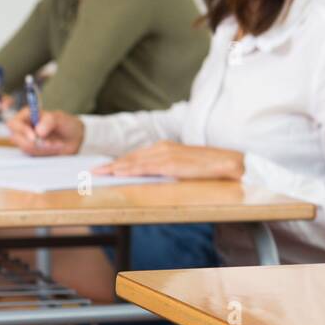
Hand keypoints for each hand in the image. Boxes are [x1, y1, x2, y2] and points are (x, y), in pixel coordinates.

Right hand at [8, 107, 83, 155]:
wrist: (75, 138)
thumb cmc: (67, 124)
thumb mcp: (61, 118)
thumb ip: (50, 121)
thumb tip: (38, 131)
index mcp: (27, 116)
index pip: (14, 123)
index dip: (21, 130)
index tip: (34, 137)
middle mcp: (23, 128)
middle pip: (16, 138)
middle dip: (35, 143)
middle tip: (50, 143)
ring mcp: (26, 141)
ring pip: (27, 148)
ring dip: (45, 148)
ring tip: (58, 143)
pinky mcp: (32, 152)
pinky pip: (35, 156)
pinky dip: (47, 153)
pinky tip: (56, 147)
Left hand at [93, 140, 244, 180]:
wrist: (232, 164)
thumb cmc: (211, 168)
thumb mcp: (185, 167)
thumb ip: (168, 169)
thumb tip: (153, 177)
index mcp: (166, 148)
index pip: (137, 156)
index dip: (118, 162)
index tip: (102, 168)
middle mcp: (164, 148)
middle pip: (132, 157)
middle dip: (111, 165)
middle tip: (91, 172)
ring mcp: (167, 154)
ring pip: (135, 161)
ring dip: (115, 167)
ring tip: (98, 173)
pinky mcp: (172, 164)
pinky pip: (146, 167)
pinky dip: (130, 169)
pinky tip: (119, 173)